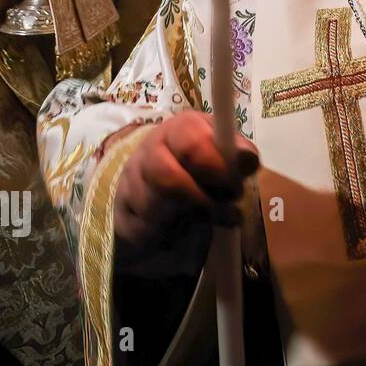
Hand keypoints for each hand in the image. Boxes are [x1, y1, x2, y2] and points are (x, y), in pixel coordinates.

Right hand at [114, 111, 259, 248]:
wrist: (162, 175)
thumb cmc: (204, 161)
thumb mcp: (225, 150)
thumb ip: (237, 154)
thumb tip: (245, 160)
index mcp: (179, 128)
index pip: (192, 144)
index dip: (216, 169)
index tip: (234, 188)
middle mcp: (148, 149)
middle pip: (167, 180)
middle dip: (202, 203)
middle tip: (226, 213)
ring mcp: (129, 179)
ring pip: (154, 210)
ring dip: (186, 222)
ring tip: (204, 218)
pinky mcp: (120, 210)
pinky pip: (142, 232)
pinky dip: (167, 237)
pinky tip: (180, 228)